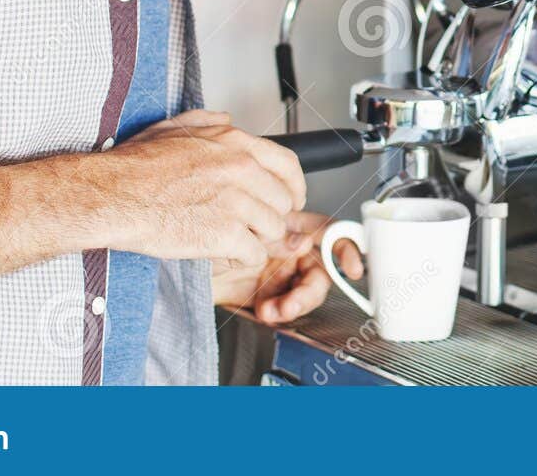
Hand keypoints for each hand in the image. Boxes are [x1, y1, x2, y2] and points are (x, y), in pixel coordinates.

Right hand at [90, 109, 305, 269]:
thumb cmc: (136, 165)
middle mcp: (242, 170)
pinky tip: (223, 254)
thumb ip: (208, 121)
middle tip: (252, 225)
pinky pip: (254, 254)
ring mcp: (236, 202)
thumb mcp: (175, 127)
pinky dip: (242, 258)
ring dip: (256, 239)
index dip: (294, 187)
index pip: (289, 166)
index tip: (291, 200)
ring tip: (232, 240)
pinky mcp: (224, 235)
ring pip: (273, 230)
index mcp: (235, 143)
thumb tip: (228, 118)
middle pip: (283, 202)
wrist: (112, 196)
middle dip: (270, 216)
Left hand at [213, 210, 363, 324]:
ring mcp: (280, 273)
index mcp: (289, 223)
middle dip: (312, 289)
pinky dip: (280, 312)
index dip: (346, 245)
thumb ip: (277, 235)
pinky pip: (287, 307)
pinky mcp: (269, 295)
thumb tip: (302, 242)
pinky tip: (266, 310)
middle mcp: (289, 248)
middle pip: (322, 268)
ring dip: (296, 304)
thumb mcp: (245, 228)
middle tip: (297, 299)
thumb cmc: (207, 233)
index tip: (354, 266)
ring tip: (275, 309)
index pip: (327, 230)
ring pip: (307, 291)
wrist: (182, 264)